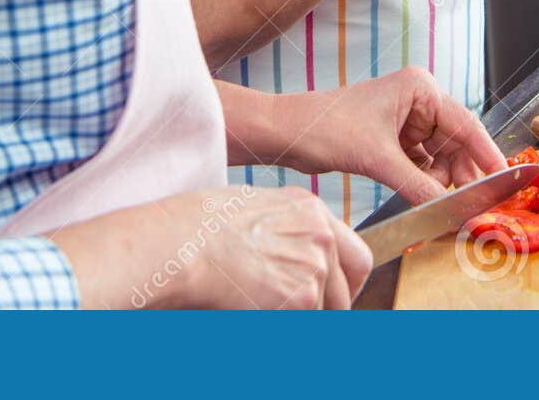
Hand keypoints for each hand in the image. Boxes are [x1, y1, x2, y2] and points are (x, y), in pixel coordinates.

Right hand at [52, 185, 369, 309]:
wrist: (181, 244)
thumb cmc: (197, 229)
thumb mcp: (252, 211)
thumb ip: (285, 233)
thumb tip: (290, 261)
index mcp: (310, 210)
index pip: (357, 258)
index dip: (347, 285)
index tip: (335, 300)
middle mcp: (321, 236)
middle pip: (347, 292)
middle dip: (329, 310)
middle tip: (299, 316)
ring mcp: (316, 267)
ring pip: (323, 313)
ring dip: (298, 319)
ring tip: (260, 310)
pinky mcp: (302, 298)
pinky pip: (306, 325)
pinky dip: (284, 327)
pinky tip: (255, 315)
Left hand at [284, 68, 505, 202]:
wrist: (287, 133)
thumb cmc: (325, 128)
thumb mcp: (378, 159)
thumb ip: (420, 186)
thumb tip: (452, 210)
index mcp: (420, 88)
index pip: (466, 124)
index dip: (487, 155)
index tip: (506, 181)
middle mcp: (419, 101)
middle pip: (456, 145)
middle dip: (461, 176)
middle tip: (472, 208)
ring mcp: (408, 121)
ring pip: (441, 159)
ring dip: (441, 183)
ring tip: (439, 206)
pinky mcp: (395, 141)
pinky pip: (423, 166)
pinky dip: (426, 184)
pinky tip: (425, 199)